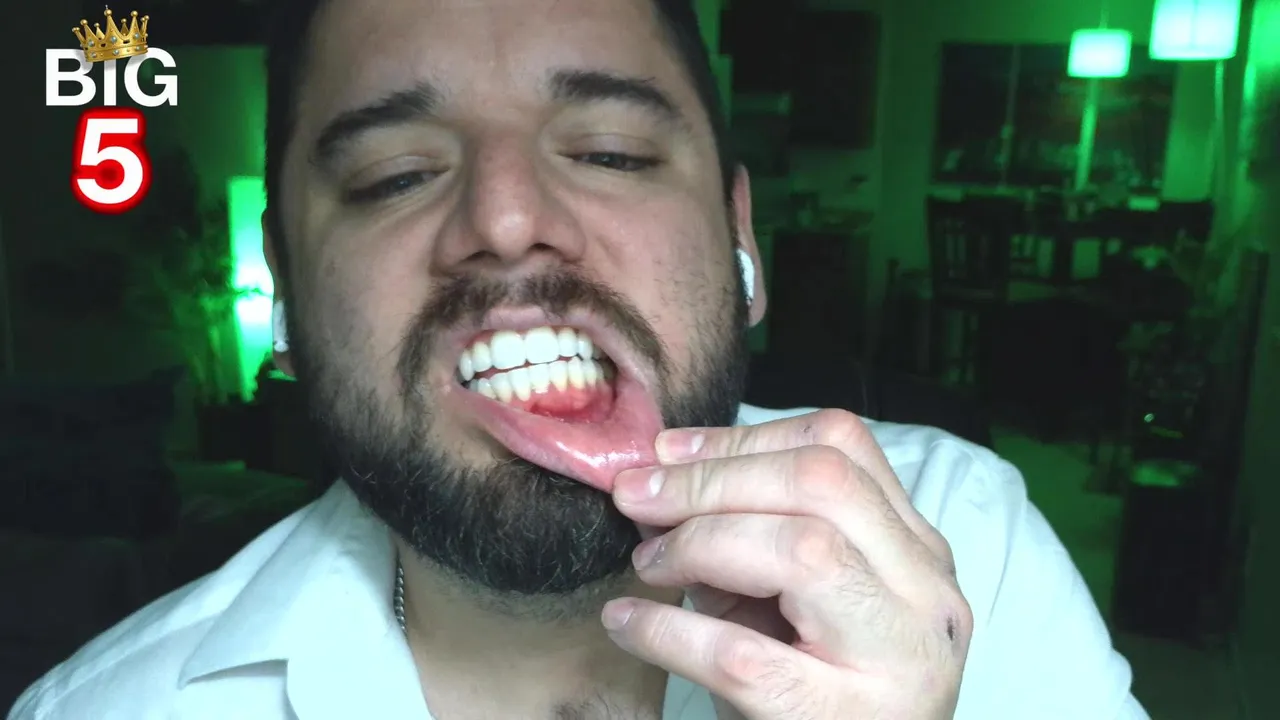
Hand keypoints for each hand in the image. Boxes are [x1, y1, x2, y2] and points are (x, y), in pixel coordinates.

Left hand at [603, 409, 971, 719]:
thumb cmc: (817, 692)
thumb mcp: (796, 604)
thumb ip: (746, 539)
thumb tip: (659, 483)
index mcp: (917, 552)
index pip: (842, 448)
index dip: (745, 438)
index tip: (670, 451)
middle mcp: (924, 594)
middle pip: (821, 484)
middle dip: (713, 479)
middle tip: (637, 496)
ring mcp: (898, 658)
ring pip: (804, 551)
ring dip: (701, 541)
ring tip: (647, 563)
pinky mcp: (843, 719)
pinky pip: (742, 656)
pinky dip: (669, 630)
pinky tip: (628, 621)